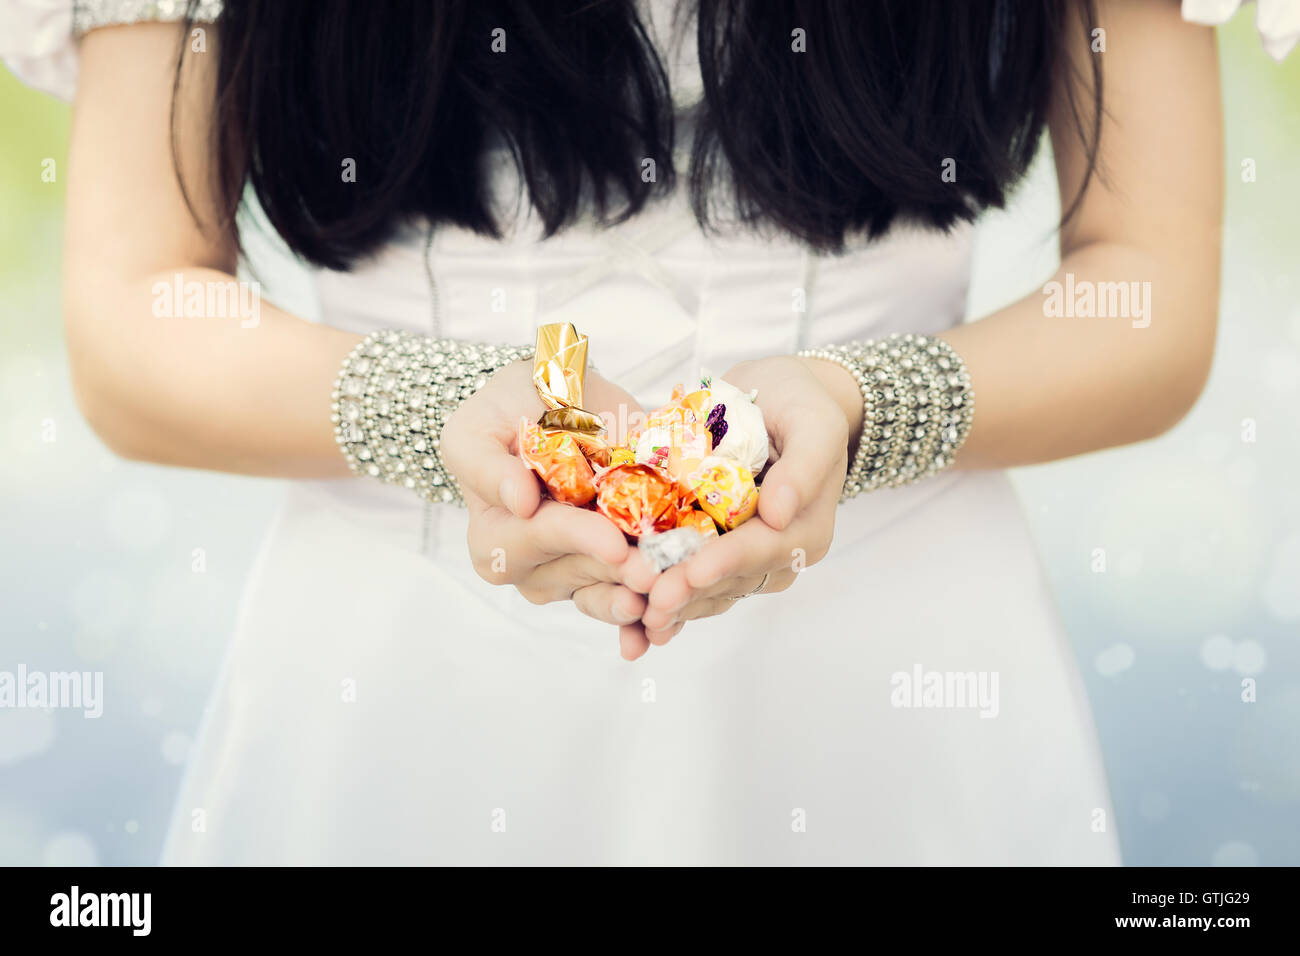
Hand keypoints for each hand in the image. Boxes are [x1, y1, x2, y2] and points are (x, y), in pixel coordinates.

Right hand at [440, 358, 648, 627]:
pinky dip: (645, 620)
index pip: (541, 537)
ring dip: (640, 598)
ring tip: (672, 595)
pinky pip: (623, 605)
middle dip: (621, 572)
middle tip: (660, 573)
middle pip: (582, 571)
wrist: (544, 405)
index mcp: (493, 537)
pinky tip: (663, 631)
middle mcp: (528, 568)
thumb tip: (518, 501)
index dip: (578, 540)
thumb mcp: (476, 429)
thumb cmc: (503, 414)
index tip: (613, 544)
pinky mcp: (603, 577)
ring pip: (607, 593)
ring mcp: (567, 578)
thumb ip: (488, 466)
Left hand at [623, 355, 855, 657]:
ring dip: (676, 605)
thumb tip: (781, 514)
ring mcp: (747, 557)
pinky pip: (692, 581)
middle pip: (731, 579)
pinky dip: (667, 596)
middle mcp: (778, 552)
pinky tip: (635, 614)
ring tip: (639, 617)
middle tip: (652, 606)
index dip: (726, 562)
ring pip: (710, 589)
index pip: (763, 549)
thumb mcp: (814, 424)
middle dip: (691, 592)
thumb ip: (804, 466)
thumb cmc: (802, 406)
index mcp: (805, 528)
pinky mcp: (717, 551)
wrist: (782, 397)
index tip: (692, 572)